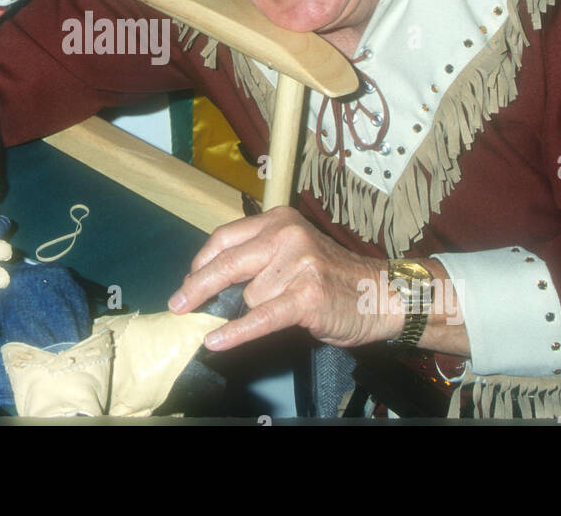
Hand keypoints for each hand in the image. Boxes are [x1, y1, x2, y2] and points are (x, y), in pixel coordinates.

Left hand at [167, 206, 394, 351]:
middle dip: (197, 287)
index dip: (201, 262)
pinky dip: (236, 332)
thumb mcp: (295, 249)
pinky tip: (216, 341)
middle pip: (225, 263)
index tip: (188, 282)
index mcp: (279, 220)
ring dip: (254, 311)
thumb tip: (211, 282)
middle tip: (178, 305)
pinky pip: (260, 317)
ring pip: (248, 297)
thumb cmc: (334, 276)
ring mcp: (298, 265)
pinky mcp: (306, 297)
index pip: (224, 238)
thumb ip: (259, 256)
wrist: (383, 293)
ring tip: (283, 309)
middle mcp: (287, 236)